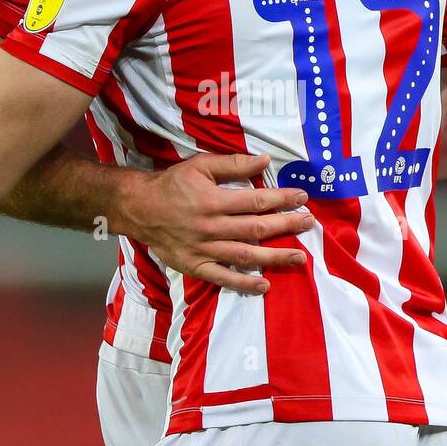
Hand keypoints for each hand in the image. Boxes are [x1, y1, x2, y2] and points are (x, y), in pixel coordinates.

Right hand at [120, 152, 315, 294]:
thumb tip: (264, 160)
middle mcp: (211, 227)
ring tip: (299, 258)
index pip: (257, 201)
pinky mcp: (195, 266)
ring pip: (246, 255)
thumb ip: (233, 164)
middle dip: (286, 226)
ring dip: (275, 258)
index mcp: (214, 201)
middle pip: (257, 229)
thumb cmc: (171, 184)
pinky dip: (244, 283)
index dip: (283, 199)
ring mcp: (204, 250)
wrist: (138, 208)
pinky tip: (264, 285)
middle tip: (308, 223)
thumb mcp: (200, 165)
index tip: (302, 198)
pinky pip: (223, 278)